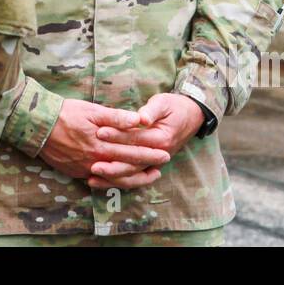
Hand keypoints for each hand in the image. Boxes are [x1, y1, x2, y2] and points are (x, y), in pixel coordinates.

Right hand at [37, 99, 169, 186]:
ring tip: (149, 176)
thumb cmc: (65, 113)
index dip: (149, 150)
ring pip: (115, 178)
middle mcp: (96, 159)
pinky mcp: (77, 172)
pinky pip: (100, 181)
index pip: (132, 148)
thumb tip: (138, 120)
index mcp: (102, 142)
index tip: (164, 150)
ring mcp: (86, 168)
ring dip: (134, 178)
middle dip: (147, 163)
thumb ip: (116, 117)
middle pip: (127, 164)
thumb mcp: (92, 110)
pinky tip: (123, 180)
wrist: (36, 125)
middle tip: (164, 162)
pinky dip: (114, 182)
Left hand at [89, 93, 204, 189]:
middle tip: (93, 163)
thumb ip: (151, 111)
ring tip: (93, 176)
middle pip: (132, 162)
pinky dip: (118, 180)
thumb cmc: (174, 107)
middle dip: (112, 164)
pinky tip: (101, 181)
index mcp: (161, 138)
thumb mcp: (163, 103)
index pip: (135, 139)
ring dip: (113, 177)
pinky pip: (133, 176)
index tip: (100, 132)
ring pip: (132, 174)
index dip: (117, 136)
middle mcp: (159, 154)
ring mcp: (155, 162)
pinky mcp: (150, 165)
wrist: (190, 116)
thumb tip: (141, 118)